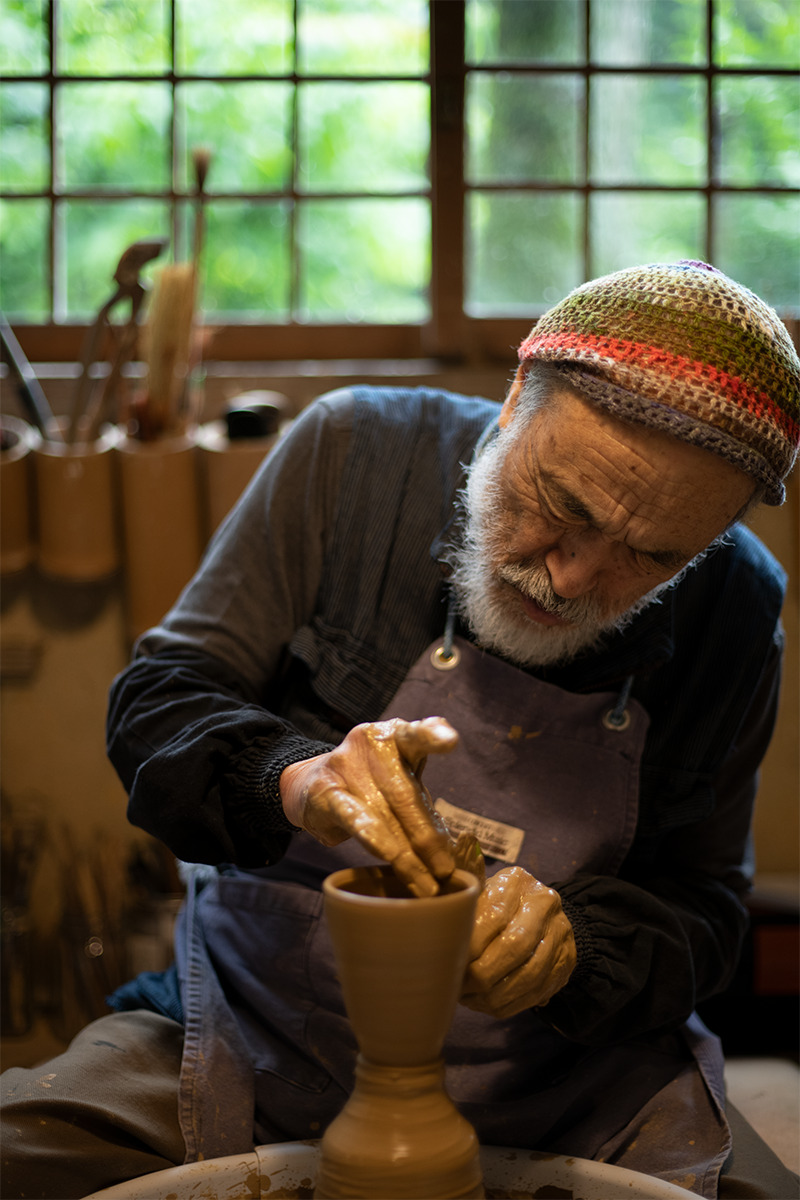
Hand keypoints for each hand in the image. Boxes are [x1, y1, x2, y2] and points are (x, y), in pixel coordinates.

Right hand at [280, 716, 458, 896]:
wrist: (311, 783)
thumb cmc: (371, 783)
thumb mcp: (400, 777)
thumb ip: (423, 801)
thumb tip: (448, 847)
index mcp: (396, 736)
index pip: (416, 734)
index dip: (433, 736)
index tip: (450, 741)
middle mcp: (370, 745)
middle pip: (404, 794)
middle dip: (427, 837)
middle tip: (444, 869)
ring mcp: (344, 765)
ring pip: (381, 813)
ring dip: (405, 854)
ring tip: (424, 882)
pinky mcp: (324, 792)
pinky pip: (353, 817)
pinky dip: (373, 837)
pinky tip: (388, 856)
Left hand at [460, 865, 575, 1018]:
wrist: (540, 911)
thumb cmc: (493, 904)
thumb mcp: (477, 895)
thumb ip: (462, 912)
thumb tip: (440, 941)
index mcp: (516, 881)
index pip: (493, 916)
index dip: (470, 946)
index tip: (450, 963)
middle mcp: (544, 903)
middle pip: (515, 946)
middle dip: (482, 974)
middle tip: (459, 987)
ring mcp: (560, 933)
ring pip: (529, 975)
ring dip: (495, 995)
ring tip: (471, 999)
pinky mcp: (567, 961)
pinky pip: (538, 991)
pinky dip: (510, 1004)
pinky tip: (488, 1004)